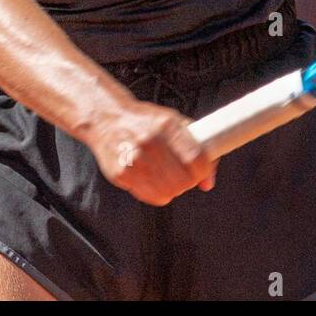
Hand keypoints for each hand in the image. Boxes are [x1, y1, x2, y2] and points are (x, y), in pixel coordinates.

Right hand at [87, 100, 216, 205]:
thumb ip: (196, 147)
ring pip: (168, 192)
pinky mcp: (121, 173)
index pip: (197, 158)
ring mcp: (134, 158)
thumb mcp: (173, 123)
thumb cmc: (144, 121)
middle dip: (188, 181)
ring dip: (173, 189)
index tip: (202, 171)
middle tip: (184, 175)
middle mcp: (151, 141)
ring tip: (167, 178)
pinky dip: (157, 194)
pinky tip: (153, 181)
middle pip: (184, 180)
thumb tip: (208, 182)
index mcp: (167, 125)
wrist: (108, 118)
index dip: (204, 170)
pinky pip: (150, 196)